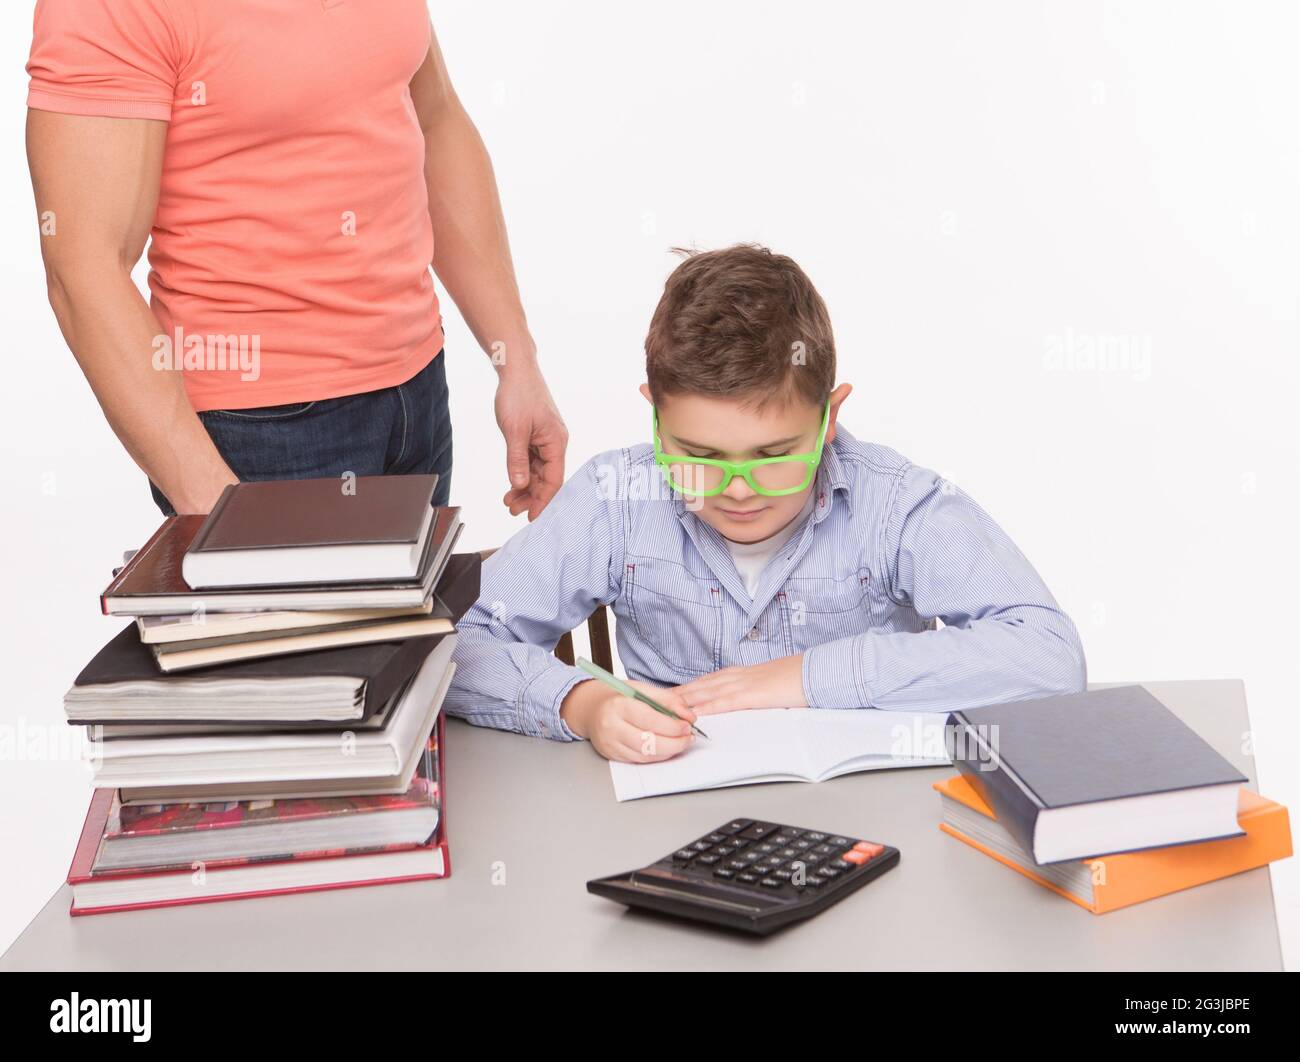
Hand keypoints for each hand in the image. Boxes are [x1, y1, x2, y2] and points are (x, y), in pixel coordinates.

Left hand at [494, 359, 567, 519]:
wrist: (516, 369)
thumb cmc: (518, 395)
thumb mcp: (514, 430)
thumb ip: (517, 460)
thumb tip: (520, 484)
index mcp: (556, 442)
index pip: (554, 479)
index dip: (543, 500)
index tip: (531, 516)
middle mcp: (555, 442)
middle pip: (547, 478)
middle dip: (531, 495)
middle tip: (511, 510)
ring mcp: (545, 439)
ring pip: (538, 470)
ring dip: (525, 486)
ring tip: (508, 500)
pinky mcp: (536, 435)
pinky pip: (532, 460)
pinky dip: (522, 472)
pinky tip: (512, 482)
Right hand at [560, 678, 698, 762]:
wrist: (592, 709)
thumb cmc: (619, 697)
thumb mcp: (641, 689)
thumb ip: (667, 700)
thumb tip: (688, 716)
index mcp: (619, 705)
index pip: (650, 720)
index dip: (673, 726)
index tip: (688, 725)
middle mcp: (612, 726)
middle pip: (648, 742)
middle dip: (675, 743)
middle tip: (688, 737)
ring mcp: (610, 744)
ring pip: (645, 755)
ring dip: (669, 751)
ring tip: (681, 742)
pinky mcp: (612, 755)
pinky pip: (640, 761)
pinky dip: (657, 756)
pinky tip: (667, 748)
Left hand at [673, 654, 809, 714]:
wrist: (813, 672)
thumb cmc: (794, 680)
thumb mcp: (766, 684)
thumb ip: (750, 691)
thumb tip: (741, 702)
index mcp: (739, 674)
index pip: (706, 681)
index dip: (686, 689)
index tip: (669, 695)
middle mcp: (736, 676)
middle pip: (699, 686)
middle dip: (677, 695)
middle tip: (656, 702)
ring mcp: (742, 684)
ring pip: (706, 693)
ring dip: (684, 702)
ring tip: (665, 709)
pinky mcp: (751, 695)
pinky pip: (724, 703)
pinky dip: (707, 708)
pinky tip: (694, 715)